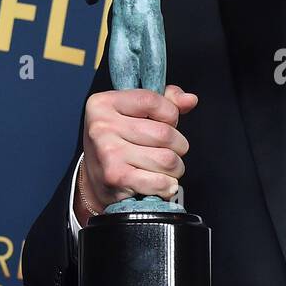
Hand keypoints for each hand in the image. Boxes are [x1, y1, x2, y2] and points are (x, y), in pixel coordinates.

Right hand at [80, 84, 198, 217]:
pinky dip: (167, 185)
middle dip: (178, 146)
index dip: (170, 114)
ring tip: (163, 168)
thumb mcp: (136, 113)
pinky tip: (160, 183)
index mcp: (104, 103)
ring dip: (174, 168)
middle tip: (168, 151)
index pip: (153, 101)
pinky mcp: (116, 178)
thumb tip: (191, 100)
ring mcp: (108, 153)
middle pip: (165, 134)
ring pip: (167, 159)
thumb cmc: (121, 141)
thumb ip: (166, 100)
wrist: (94, 181)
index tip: (167, 123)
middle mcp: (102, 126)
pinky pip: (160, 181)